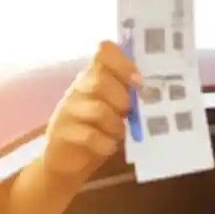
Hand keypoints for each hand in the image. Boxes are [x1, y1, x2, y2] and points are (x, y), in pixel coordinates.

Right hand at [40, 41, 141, 189]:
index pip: (104, 52)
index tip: (138, 82)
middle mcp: (78, 89)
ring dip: (116, 124)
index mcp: (92, 76)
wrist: (63, 161)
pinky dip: (105, 143)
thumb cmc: (94, 131)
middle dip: (122, 99)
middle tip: (128, 114)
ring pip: (97, 109)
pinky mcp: (62, 134)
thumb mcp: (112, 109)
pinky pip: (89, 135)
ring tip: (120, 134)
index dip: (124, 63)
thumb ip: (127, 96)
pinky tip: (109, 146)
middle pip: (100, 81)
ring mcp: (68, 111)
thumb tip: (152, 93)